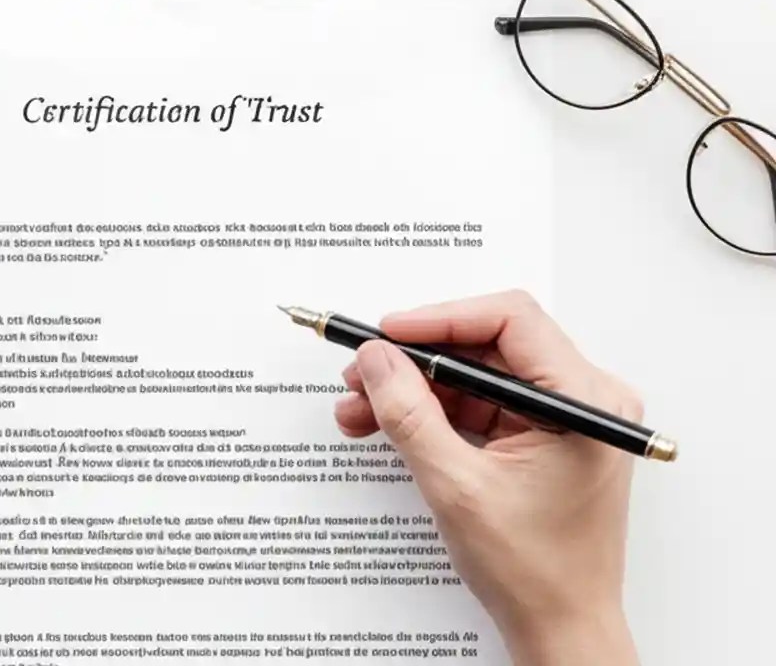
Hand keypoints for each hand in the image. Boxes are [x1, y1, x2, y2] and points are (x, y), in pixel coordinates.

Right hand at [334, 291, 639, 665]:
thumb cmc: (535, 572)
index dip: (440, 319)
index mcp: (586, 402)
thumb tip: (377, 360)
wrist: (560, 628)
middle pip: (489, 345)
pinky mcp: (543, 435)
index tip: (386, 333)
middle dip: (417, 360)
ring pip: (478, 375)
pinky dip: (435, 411)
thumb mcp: (456, 486)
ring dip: (417, 389)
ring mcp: (564, 417)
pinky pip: (481, 404)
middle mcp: (585, 400)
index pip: (511, 320)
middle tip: (362, 372)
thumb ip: (410, 415)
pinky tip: (390, 422)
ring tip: (362, 406)